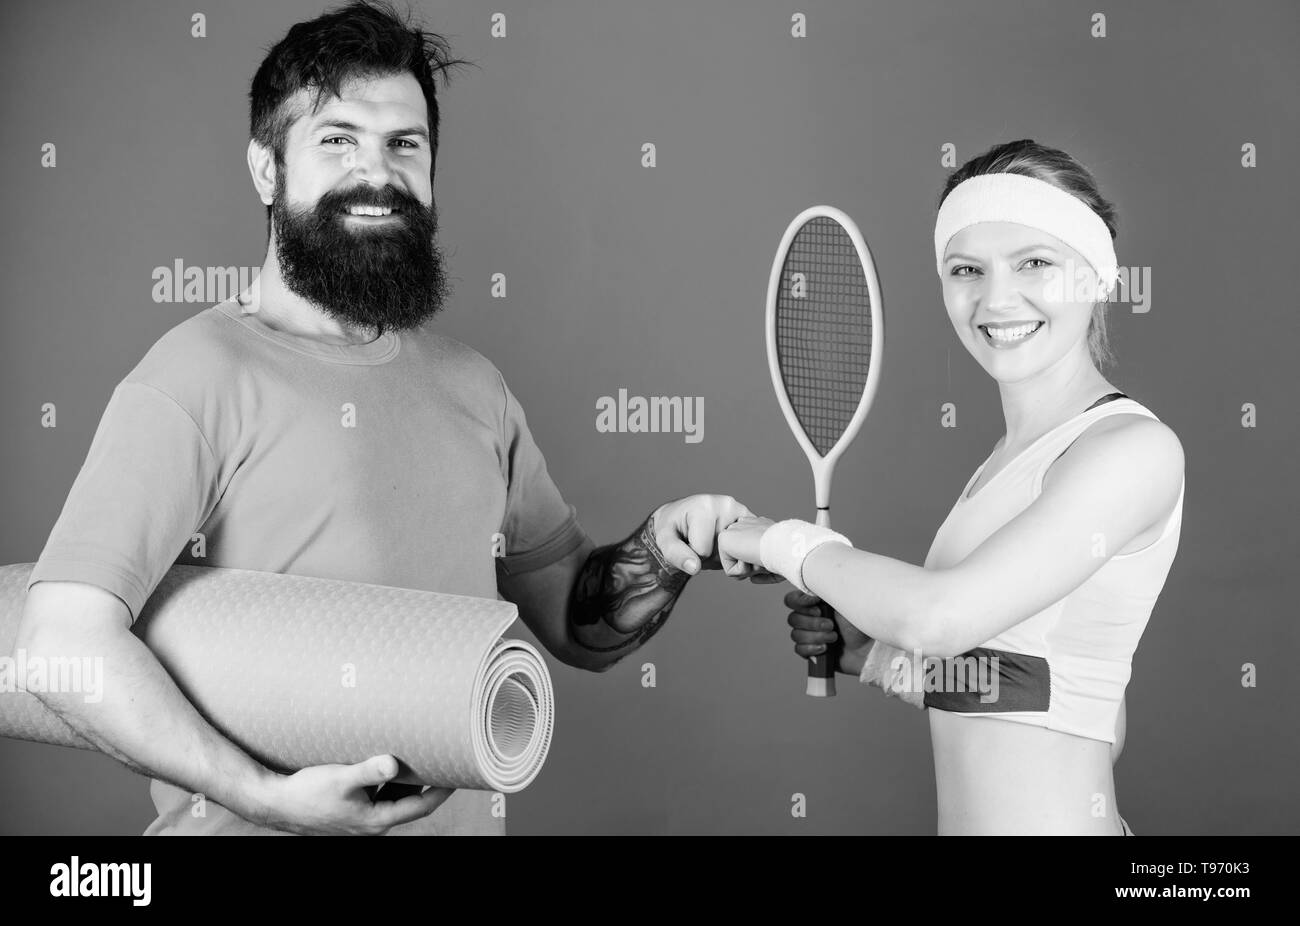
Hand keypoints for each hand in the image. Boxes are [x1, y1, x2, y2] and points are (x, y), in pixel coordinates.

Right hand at [253, 755, 453, 835]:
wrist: (275, 803)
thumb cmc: (307, 793)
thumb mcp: (340, 778)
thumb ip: (368, 771)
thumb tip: (394, 764)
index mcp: (376, 820)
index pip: (421, 806)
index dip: (442, 790)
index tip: (457, 772)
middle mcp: (372, 821)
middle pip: (411, 802)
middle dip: (429, 782)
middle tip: (445, 758)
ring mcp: (362, 815)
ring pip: (395, 797)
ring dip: (408, 780)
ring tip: (422, 755)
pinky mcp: (351, 807)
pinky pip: (379, 794)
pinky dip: (389, 780)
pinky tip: (389, 761)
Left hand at [651, 496, 778, 581]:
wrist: (681, 517)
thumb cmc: (672, 528)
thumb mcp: (664, 540)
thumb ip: (676, 555)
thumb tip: (694, 568)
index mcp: (705, 506)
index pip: (702, 551)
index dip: (694, 555)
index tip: (689, 543)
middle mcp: (727, 504)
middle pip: (723, 552)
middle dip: (712, 556)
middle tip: (701, 543)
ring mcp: (742, 511)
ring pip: (737, 553)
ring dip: (724, 555)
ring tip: (712, 541)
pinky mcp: (752, 520)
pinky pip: (748, 549)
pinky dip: (736, 552)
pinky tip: (726, 543)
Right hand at [785, 588, 873, 676]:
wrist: (870, 649)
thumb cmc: (862, 623)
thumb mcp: (844, 600)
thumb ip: (824, 588)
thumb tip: (810, 581)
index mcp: (817, 602)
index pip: (792, 599)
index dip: (799, 602)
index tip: (816, 603)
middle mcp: (812, 617)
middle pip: (793, 618)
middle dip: (812, 623)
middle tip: (831, 625)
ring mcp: (812, 635)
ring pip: (796, 635)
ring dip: (815, 636)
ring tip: (834, 638)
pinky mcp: (813, 651)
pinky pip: (799, 650)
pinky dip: (811, 649)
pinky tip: (825, 648)